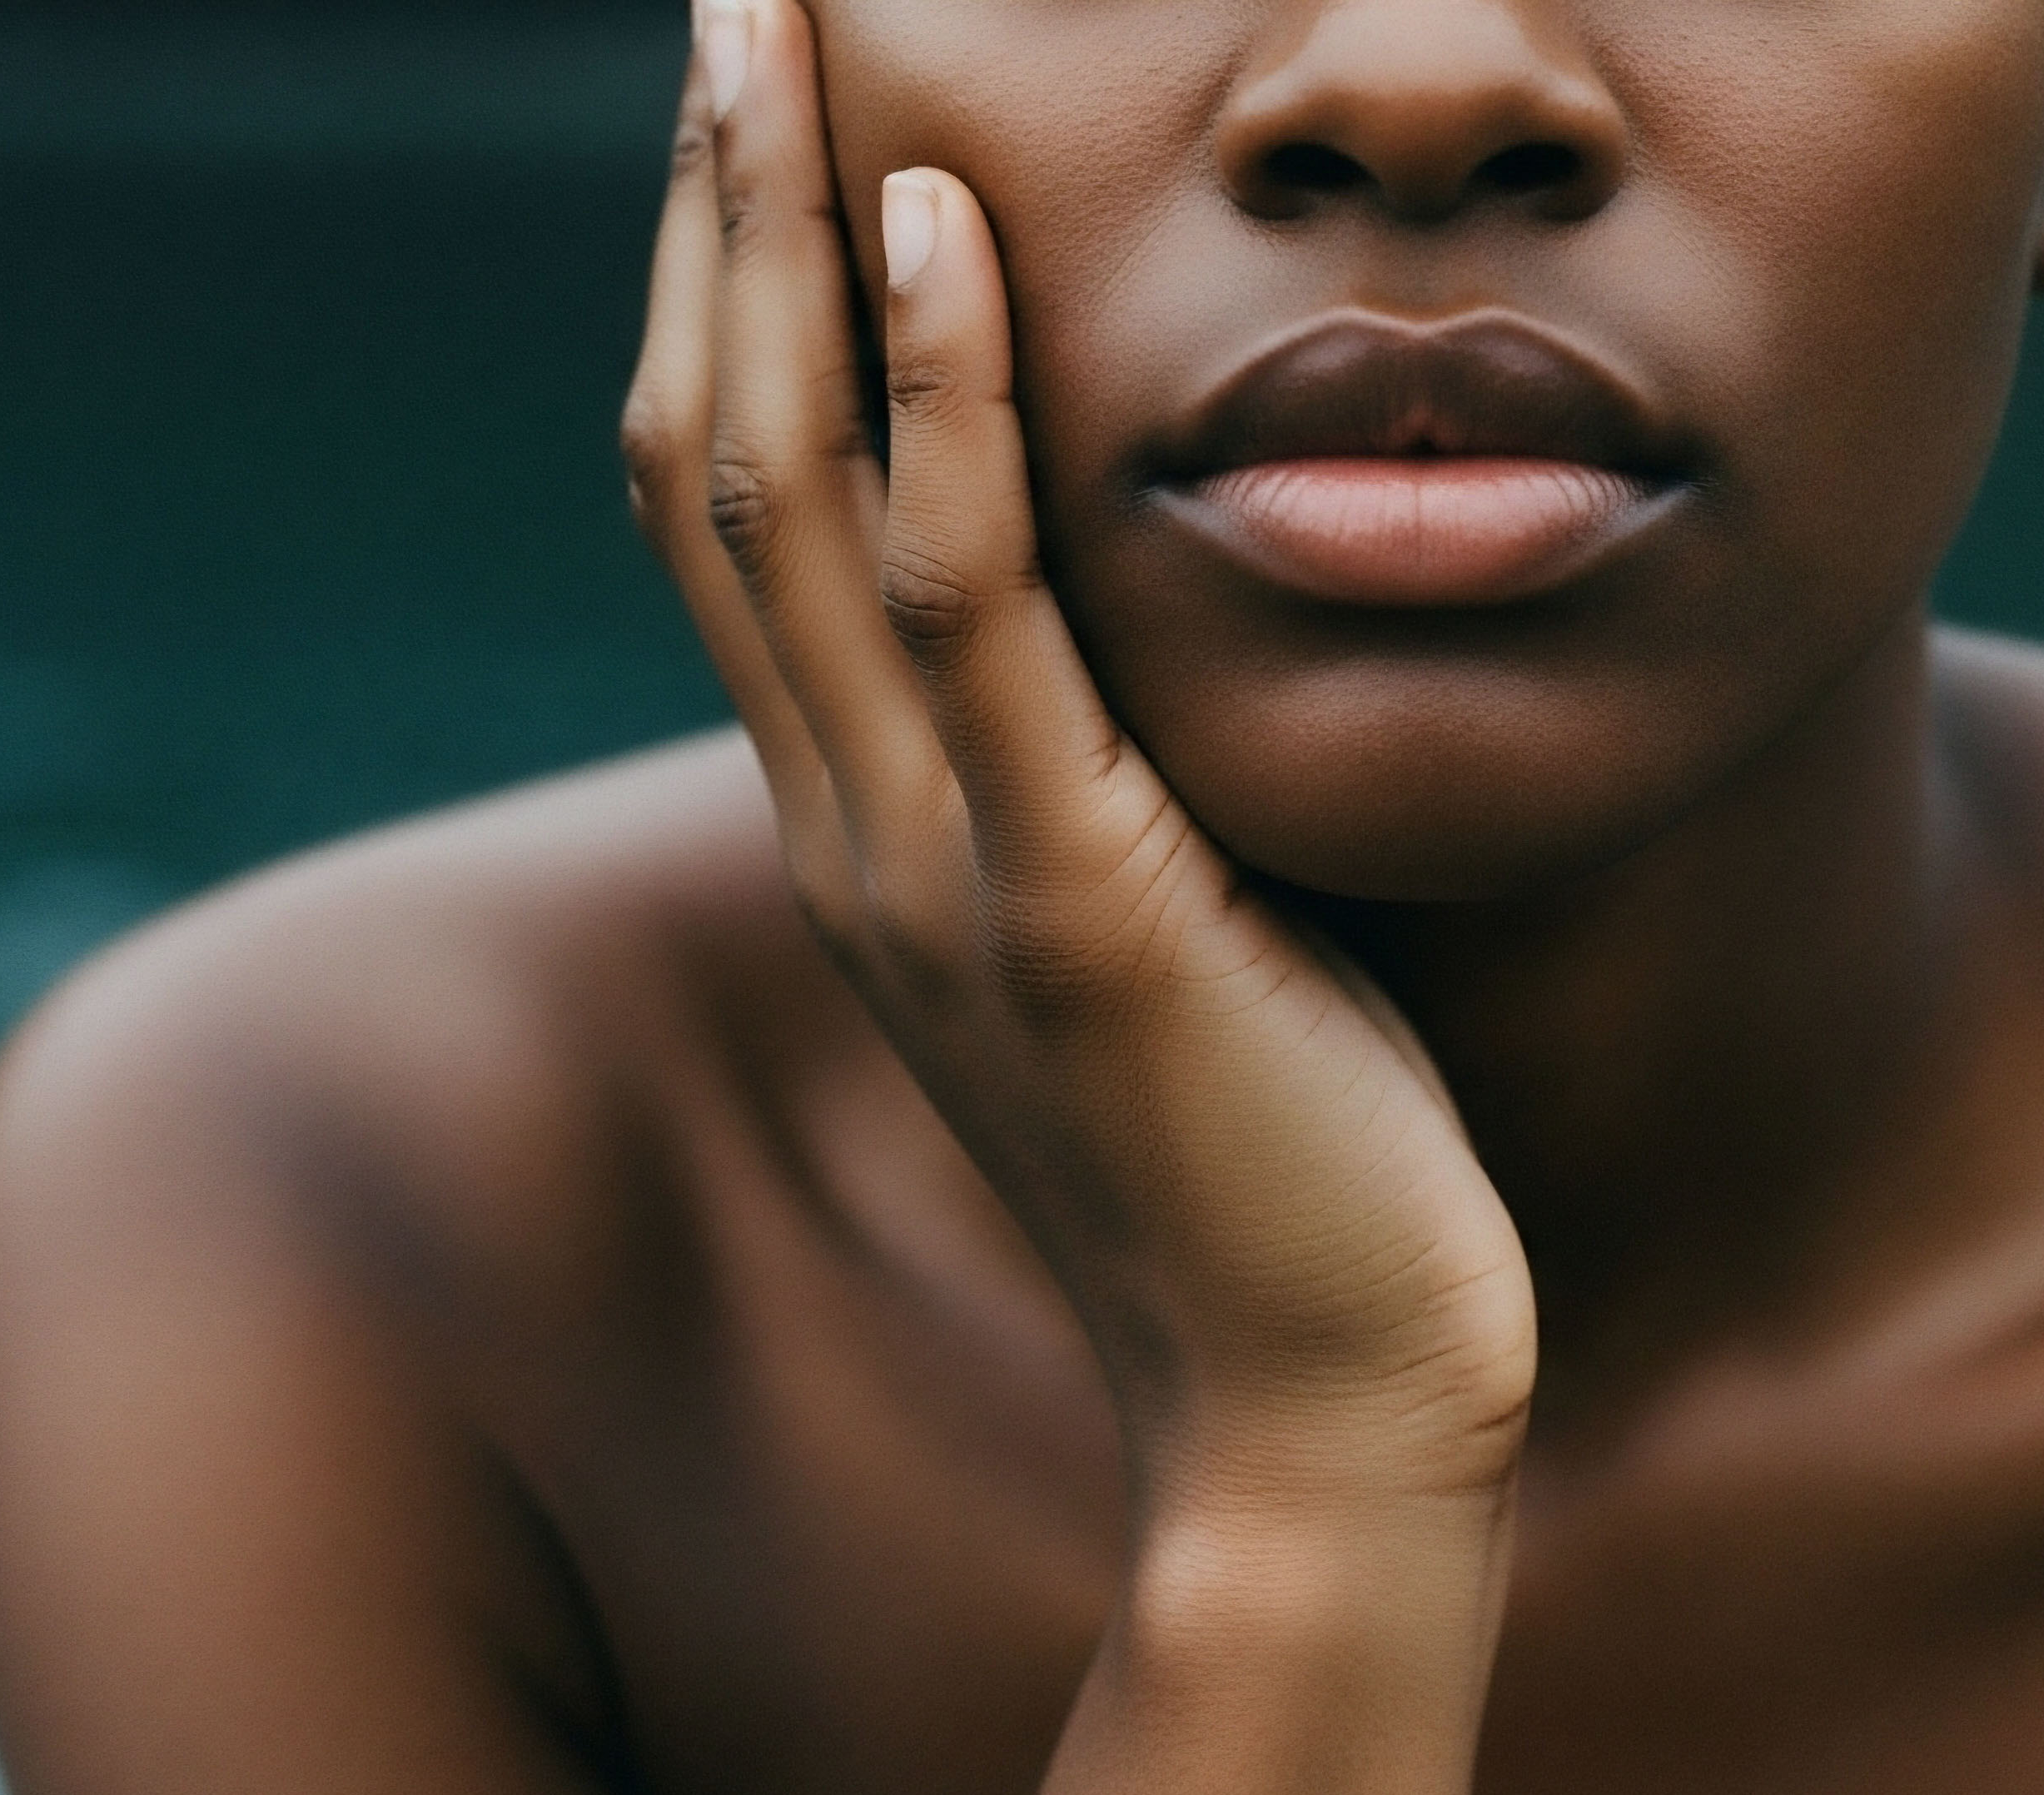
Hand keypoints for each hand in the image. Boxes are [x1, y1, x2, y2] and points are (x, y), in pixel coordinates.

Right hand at [617, 0, 1533, 1520]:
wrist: (1329, 1405)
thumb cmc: (1281, 1152)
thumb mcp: (1154, 918)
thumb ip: (1099, 767)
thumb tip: (1137, 611)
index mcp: (871, 827)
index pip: (736, 516)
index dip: (723, 297)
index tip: (749, 116)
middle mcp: (857, 829)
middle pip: (715, 463)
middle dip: (714, 218)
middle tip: (725, 4)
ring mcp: (941, 866)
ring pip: (797, 503)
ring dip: (783, 249)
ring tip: (781, 37)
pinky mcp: (1076, 904)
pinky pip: (978, 614)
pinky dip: (946, 409)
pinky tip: (952, 235)